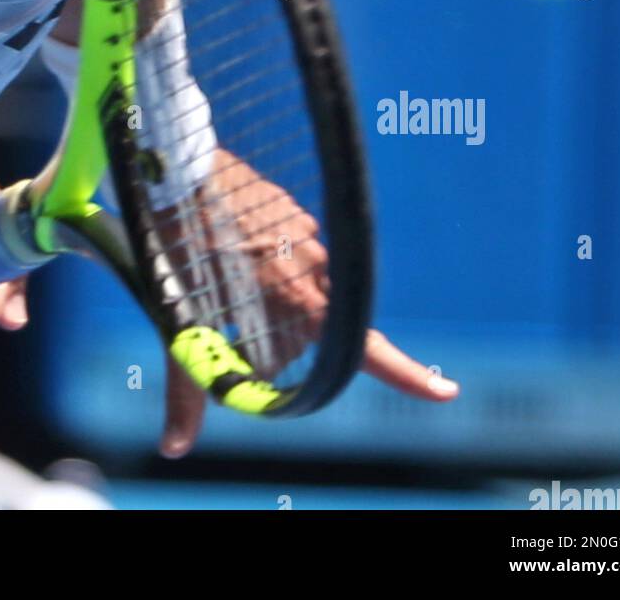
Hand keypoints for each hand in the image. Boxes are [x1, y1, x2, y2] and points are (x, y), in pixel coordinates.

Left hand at [156, 151, 459, 456]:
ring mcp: (305, 233)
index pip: (365, 349)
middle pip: (305, 329)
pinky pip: (286, 248)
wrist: (180, 170)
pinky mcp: (292, 210)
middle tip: (225, 321)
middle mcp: (313, 267)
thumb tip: (173, 448)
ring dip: (267, 295)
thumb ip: (189, 389)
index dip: (408, 375)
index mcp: (298, 300)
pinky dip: (263, 260)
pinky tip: (229, 247)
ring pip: (295, 287)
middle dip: (272, 340)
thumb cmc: (179, 250)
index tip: (446, 392)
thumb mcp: (183, 325)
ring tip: (219, 276)